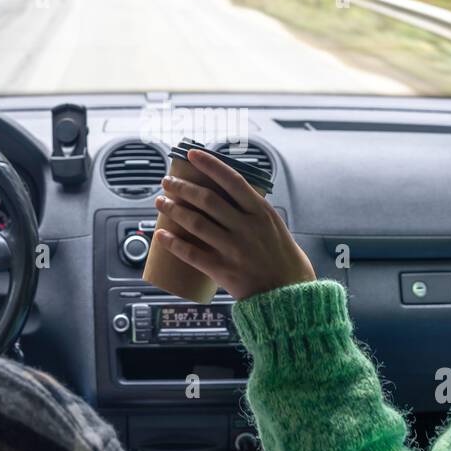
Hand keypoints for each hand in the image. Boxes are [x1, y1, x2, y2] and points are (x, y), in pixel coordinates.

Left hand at [152, 149, 315, 301]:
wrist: (290, 297)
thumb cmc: (284, 262)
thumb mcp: (276, 227)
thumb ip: (254, 213)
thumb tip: (231, 198)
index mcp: (261, 212)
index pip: (231, 180)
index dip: (209, 164)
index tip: (192, 154)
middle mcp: (247, 227)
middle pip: (207, 199)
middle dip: (182, 187)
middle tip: (167, 182)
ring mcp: (234, 248)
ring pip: (195, 222)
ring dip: (173, 209)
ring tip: (161, 202)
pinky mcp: (223, 270)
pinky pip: (191, 253)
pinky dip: (173, 243)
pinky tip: (160, 234)